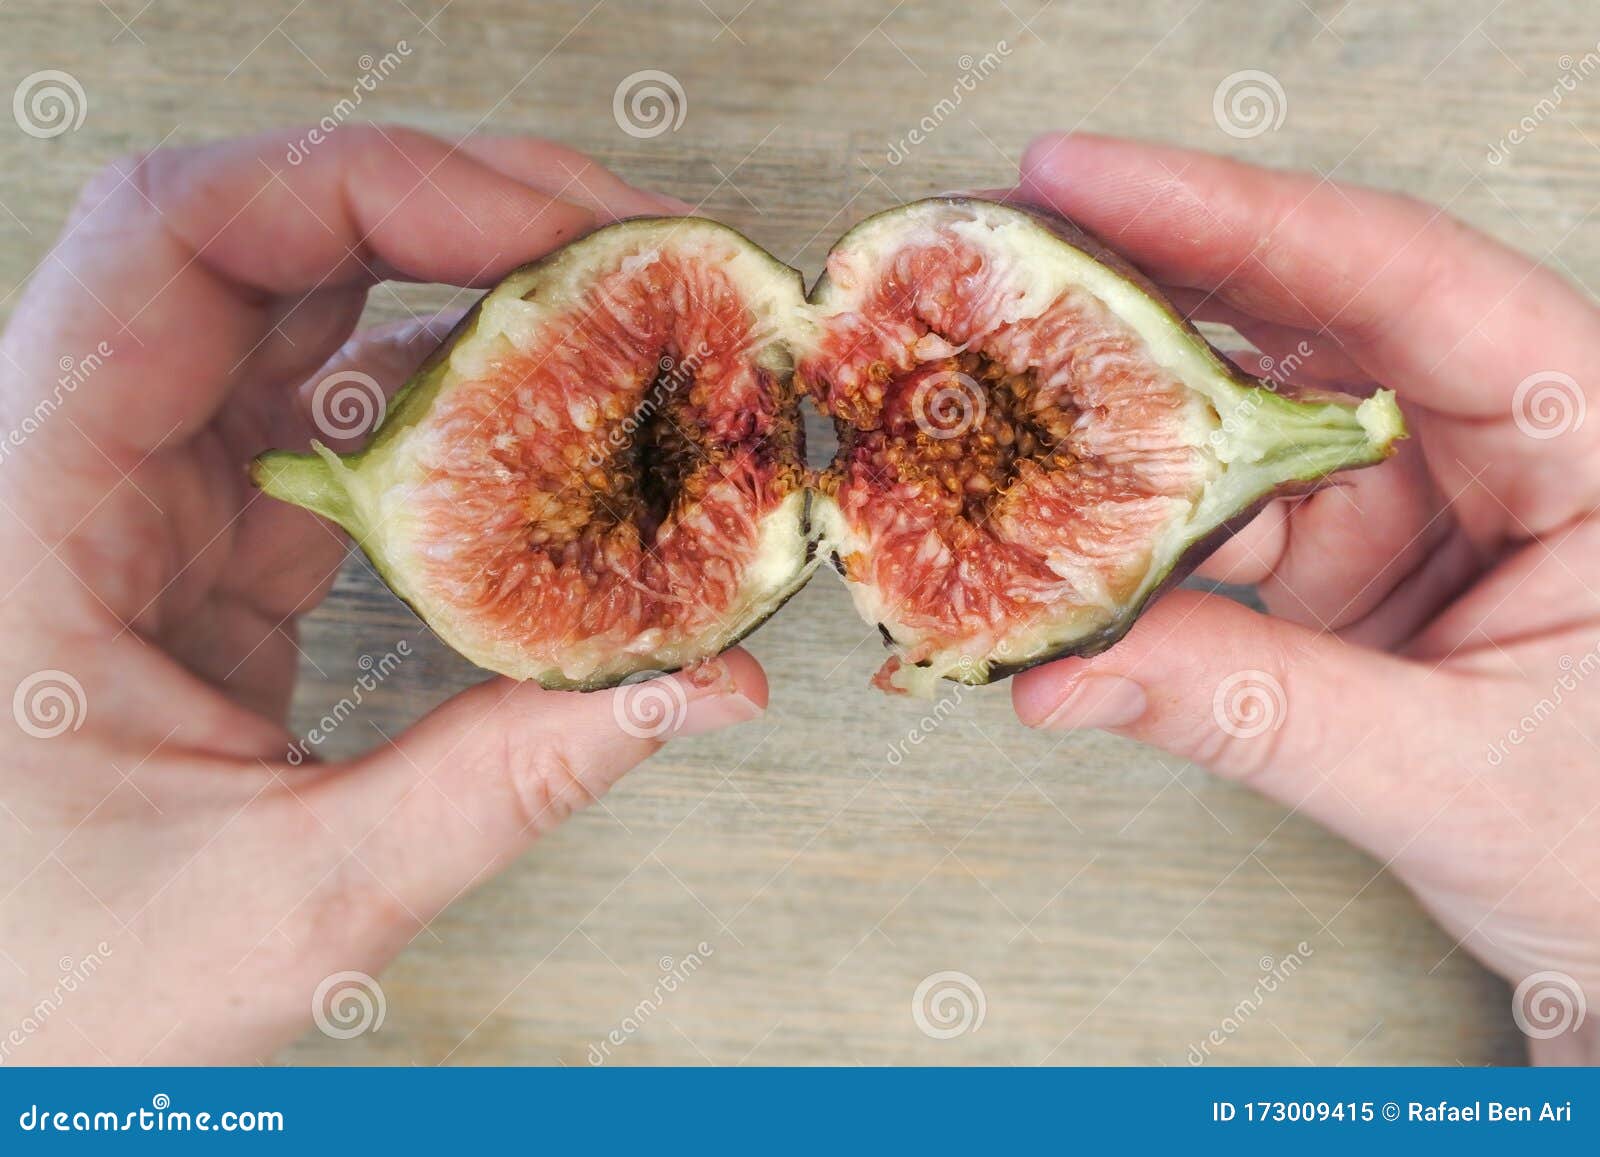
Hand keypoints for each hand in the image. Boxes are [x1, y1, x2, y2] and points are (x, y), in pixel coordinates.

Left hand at [0, 126, 765, 1063]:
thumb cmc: (37, 994)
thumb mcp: (287, 904)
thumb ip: (507, 786)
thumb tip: (703, 689)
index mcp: (29, 507)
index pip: (182, 239)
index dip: (378, 185)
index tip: (553, 223)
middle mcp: (70, 467)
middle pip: (268, 251)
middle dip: (466, 220)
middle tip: (632, 250)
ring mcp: (134, 504)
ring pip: (310, 338)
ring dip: (473, 318)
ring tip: (621, 329)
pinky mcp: (193, 553)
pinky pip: (333, 441)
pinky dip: (455, 425)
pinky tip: (550, 443)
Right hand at [1009, 134, 1599, 1063]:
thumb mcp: (1454, 775)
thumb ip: (1260, 714)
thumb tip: (1071, 674)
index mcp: (1586, 432)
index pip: (1398, 277)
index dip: (1228, 216)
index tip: (1080, 176)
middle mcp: (1494, 431)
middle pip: (1302, 307)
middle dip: (1145, 268)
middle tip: (1002, 238)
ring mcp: (1411, 489)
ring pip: (1241, 410)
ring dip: (1116, 399)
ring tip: (995, 374)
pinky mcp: (1345, 550)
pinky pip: (1216, 509)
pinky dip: (1128, 517)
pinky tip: (1048, 514)